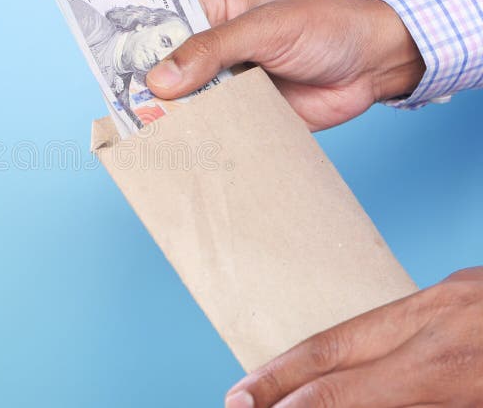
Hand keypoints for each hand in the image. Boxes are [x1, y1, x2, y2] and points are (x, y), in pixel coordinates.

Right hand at [146, 0, 425, 130]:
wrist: (375, 63)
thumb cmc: (328, 24)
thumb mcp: (268, 26)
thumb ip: (212, 50)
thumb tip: (160, 80)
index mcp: (212, 1)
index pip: (161, 19)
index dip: (135, 44)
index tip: (112, 70)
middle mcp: (211, 40)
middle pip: (165, 65)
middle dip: (148, 88)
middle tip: (128, 112)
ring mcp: (225, 77)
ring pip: (184, 99)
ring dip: (172, 117)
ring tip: (149, 137)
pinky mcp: (240, 109)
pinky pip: (211, 124)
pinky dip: (199, 136)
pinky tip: (182, 150)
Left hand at [225, 267, 482, 406]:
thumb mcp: (464, 304)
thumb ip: (418, 332)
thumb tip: (363, 362)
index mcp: (433, 310)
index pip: (335, 343)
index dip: (282, 370)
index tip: (243, 390)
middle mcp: (442, 344)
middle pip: (340, 381)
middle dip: (284, 401)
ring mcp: (467, 382)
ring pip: (378, 405)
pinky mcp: (480, 401)